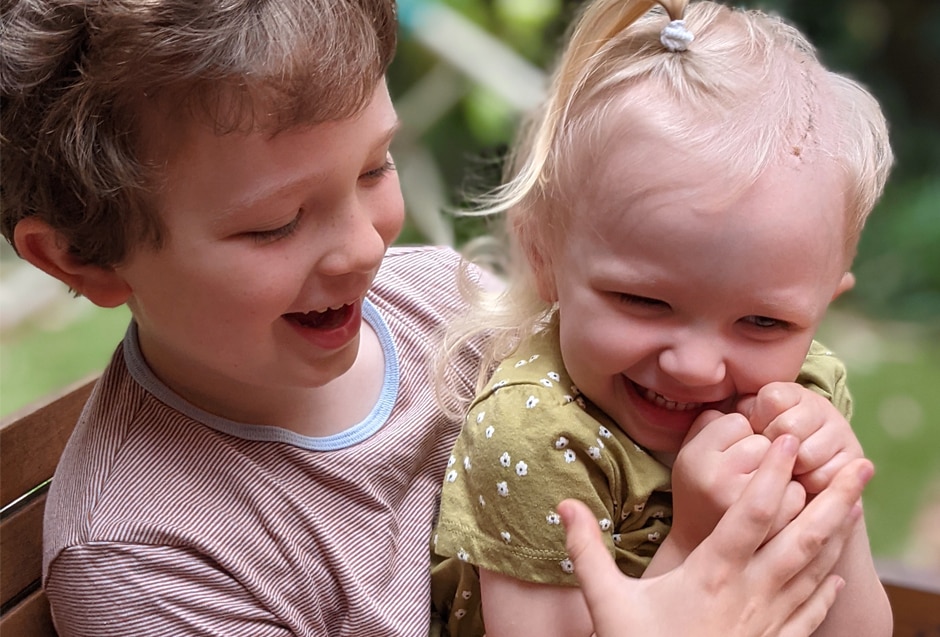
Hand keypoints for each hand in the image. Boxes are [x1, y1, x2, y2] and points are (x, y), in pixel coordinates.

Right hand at [560, 435, 873, 636]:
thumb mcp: (606, 602)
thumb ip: (587, 551)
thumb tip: (564, 505)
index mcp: (711, 575)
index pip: (750, 515)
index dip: (771, 475)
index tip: (786, 440)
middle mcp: (749, 594)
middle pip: (801, 537)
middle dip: (834, 497)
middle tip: (858, 463)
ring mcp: (767, 622)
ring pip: (814, 570)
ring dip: (838, 534)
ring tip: (856, 502)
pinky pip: (811, 612)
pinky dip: (827, 588)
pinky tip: (836, 573)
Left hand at [739, 382, 863, 493]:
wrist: (798, 478)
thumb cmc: (761, 450)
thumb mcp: (744, 428)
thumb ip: (731, 419)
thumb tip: (711, 416)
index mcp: (788, 392)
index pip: (771, 399)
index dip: (758, 422)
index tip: (757, 433)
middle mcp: (818, 406)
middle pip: (788, 428)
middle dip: (773, 449)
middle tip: (769, 458)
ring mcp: (840, 430)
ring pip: (806, 454)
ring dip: (791, 469)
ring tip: (784, 471)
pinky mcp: (855, 458)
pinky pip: (824, 476)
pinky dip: (809, 484)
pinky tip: (802, 482)